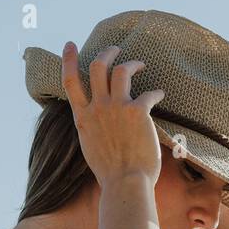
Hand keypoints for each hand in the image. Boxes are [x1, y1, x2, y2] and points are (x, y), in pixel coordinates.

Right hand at [61, 41, 164, 185]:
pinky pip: (149, 93)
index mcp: (83, 118)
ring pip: (121, 70)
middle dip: (107, 53)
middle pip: (98, 66)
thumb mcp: (92, 148)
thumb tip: (100, 121)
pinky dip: (156, 93)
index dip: (68, 60)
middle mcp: (97, 108)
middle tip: (115, 49)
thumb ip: (93, 128)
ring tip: (140, 64)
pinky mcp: (137, 112)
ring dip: (131, 63)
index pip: (70, 81)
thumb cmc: (112, 175)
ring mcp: (116, 108)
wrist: (125, 184)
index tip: (70, 45)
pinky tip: (160, 94)